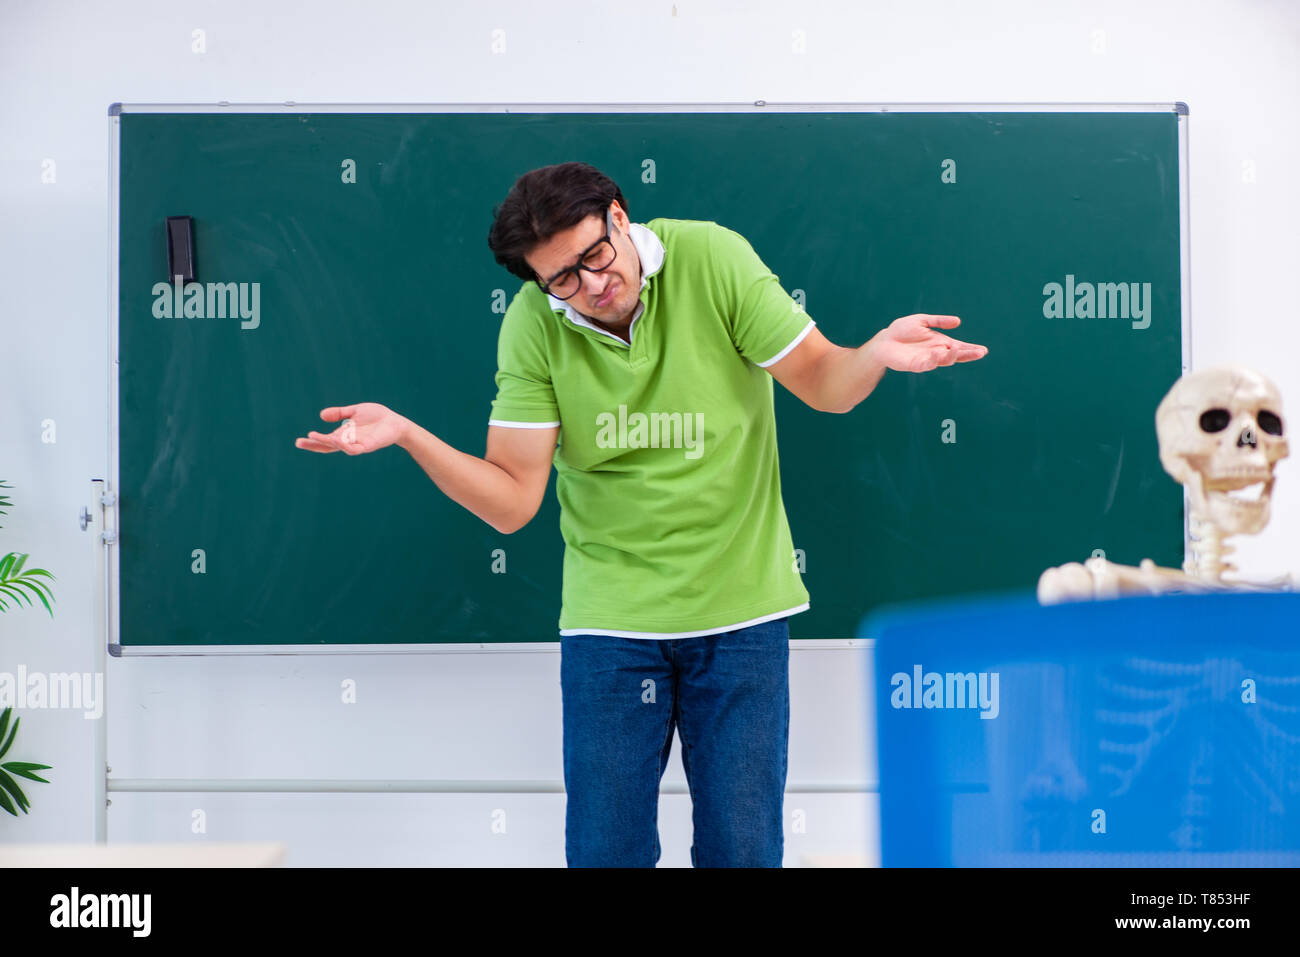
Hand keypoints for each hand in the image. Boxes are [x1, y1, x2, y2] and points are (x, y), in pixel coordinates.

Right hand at [294, 402, 409, 454]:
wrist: (395, 422)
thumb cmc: (377, 417)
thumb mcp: (354, 412)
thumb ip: (339, 413)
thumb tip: (321, 416)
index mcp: (344, 434)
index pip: (325, 440)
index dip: (313, 441)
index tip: (299, 441)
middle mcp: (349, 441)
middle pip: (328, 446)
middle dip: (314, 445)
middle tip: (299, 442)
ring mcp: (358, 444)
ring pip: (339, 447)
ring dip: (326, 442)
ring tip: (314, 436)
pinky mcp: (368, 446)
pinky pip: (354, 448)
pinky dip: (344, 445)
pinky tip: (335, 438)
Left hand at [872, 314, 987, 372]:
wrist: (884, 341)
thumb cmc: (902, 330)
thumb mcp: (922, 320)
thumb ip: (938, 321)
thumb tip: (958, 321)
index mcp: (940, 343)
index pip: (959, 347)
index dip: (971, 349)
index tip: (983, 350)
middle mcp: (936, 353)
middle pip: (955, 355)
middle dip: (967, 354)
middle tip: (980, 352)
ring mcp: (926, 360)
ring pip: (942, 361)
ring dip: (951, 356)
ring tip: (957, 349)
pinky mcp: (915, 365)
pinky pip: (926, 364)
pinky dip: (933, 359)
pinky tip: (938, 353)